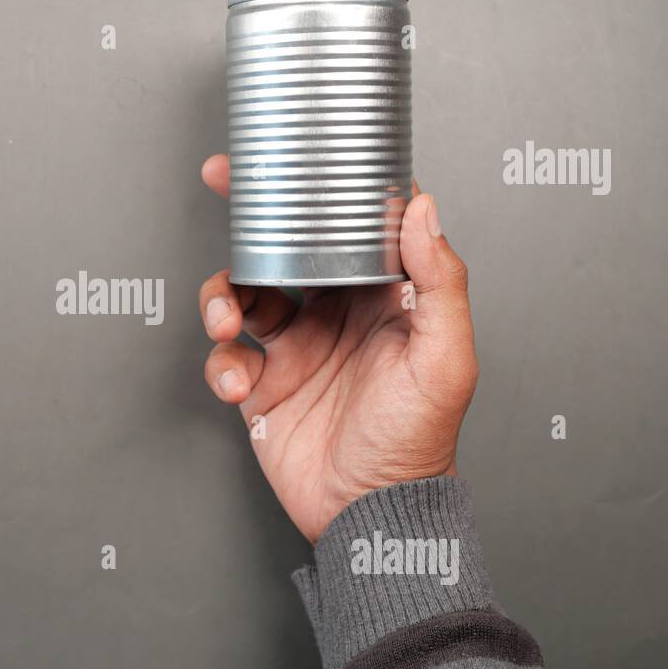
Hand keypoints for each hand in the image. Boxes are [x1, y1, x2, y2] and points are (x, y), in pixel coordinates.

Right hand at [199, 154, 478, 542]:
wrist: (370, 516)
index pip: (351, 225)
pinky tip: (239, 387)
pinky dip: (222, 367)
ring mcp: (294, 349)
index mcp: (380, 297)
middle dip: (250, 214)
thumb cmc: (419, 444)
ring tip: (226, 320)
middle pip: (284, 245)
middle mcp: (334, 314)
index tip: (298, 152)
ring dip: (222, 297)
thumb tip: (424, 207)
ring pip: (242, 294)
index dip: (324, 185)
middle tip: (222, 180)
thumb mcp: (445, 359)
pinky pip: (226, 359)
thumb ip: (440, 282)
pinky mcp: (262, 387)